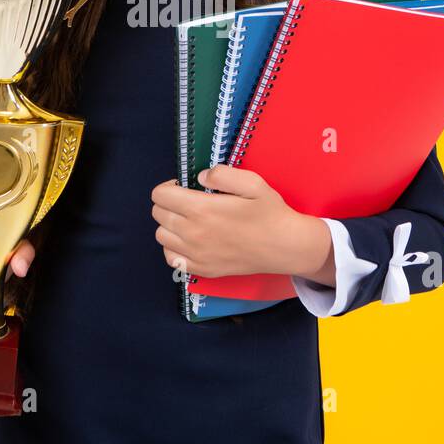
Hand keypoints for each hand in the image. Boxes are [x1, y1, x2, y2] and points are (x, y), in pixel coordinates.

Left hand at [149, 165, 327, 279]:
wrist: (285, 247)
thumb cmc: (270, 213)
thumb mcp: (252, 182)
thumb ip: (222, 174)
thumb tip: (200, 176)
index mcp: (201, 210)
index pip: (160, 195)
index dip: (168, 186)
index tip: (182, 186)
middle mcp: (193, 234)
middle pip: (158, 214)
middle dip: (168, 202)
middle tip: (186, 200)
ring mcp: (196, 255)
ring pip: (161, 236)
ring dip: (169, 224)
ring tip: (187, 219)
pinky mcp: (202, 269)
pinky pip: (171, 259)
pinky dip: (174, 247)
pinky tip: (189, 240)